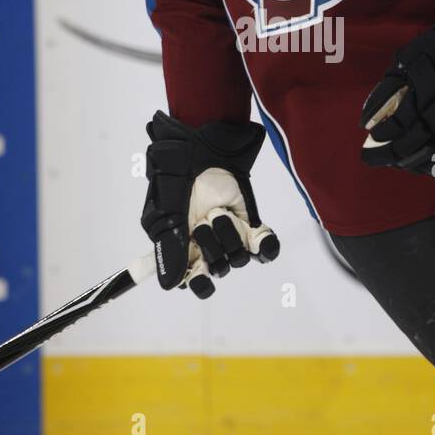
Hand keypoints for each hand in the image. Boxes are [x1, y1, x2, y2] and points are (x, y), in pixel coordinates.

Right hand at [141, 111, 279, 297]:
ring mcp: (231, 236)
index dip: (199, 282)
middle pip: (218, 268)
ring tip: (219, 210)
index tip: (200, 273)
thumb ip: (170, 249)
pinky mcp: (252, 225)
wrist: (203, 149)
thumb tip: (171, 285)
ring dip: (229, 234)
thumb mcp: (167, 213)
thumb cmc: (177, 178)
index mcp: (183, 248)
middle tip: (202, 221)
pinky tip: (260, 238)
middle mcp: (207, 246)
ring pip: (238, 257)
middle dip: (211, 246)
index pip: (194, 280)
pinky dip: (266, 247)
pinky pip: (264, 249)